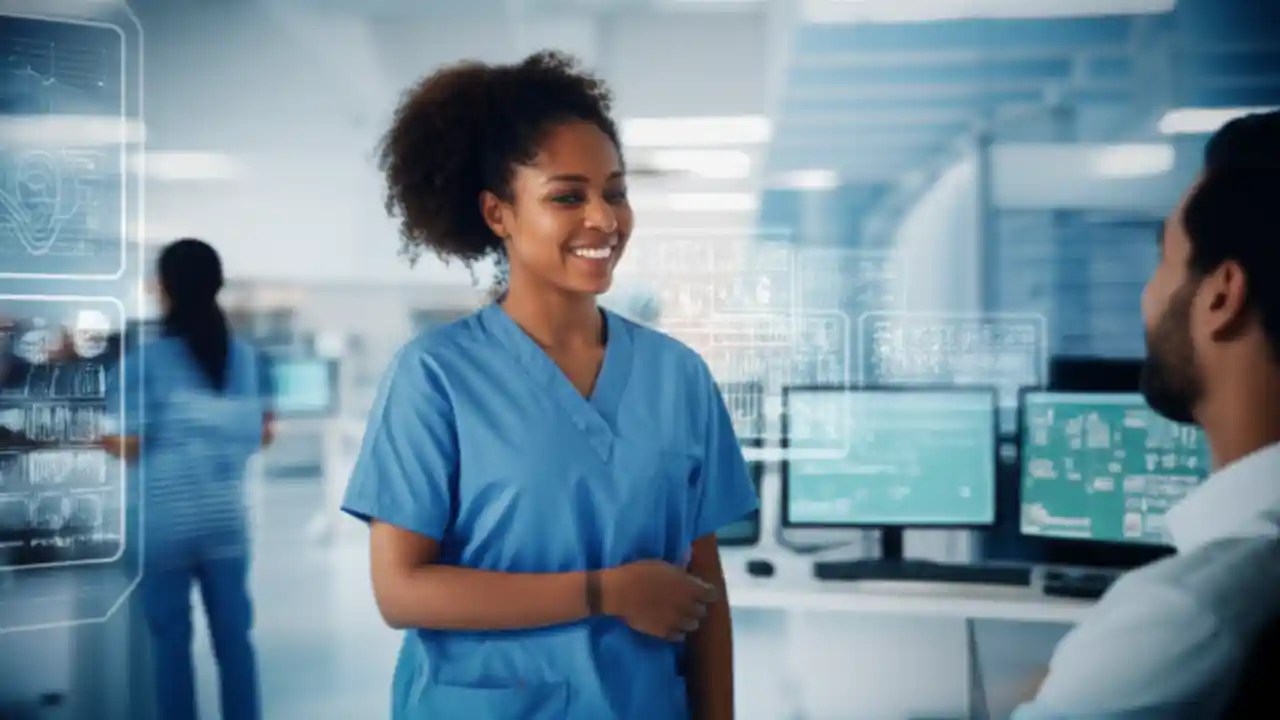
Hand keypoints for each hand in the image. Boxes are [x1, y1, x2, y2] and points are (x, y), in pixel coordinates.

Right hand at [600, 560, 717, 641]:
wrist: (619, 592)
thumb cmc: (639, 572)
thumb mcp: (663, 565)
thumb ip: (680, 571)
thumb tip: (690, 566)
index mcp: (689, 586)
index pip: (711, 594)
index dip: (708, 593)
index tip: (704, 592)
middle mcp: (687, 605)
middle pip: (703, 611)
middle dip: (698, 607)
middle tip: (690, 603)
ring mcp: (676, 621)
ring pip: (693, 625)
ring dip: (689, 620)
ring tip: (680, 615)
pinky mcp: (664, 633)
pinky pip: (679, 636)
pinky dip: (678, 631)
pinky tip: (671, 625)